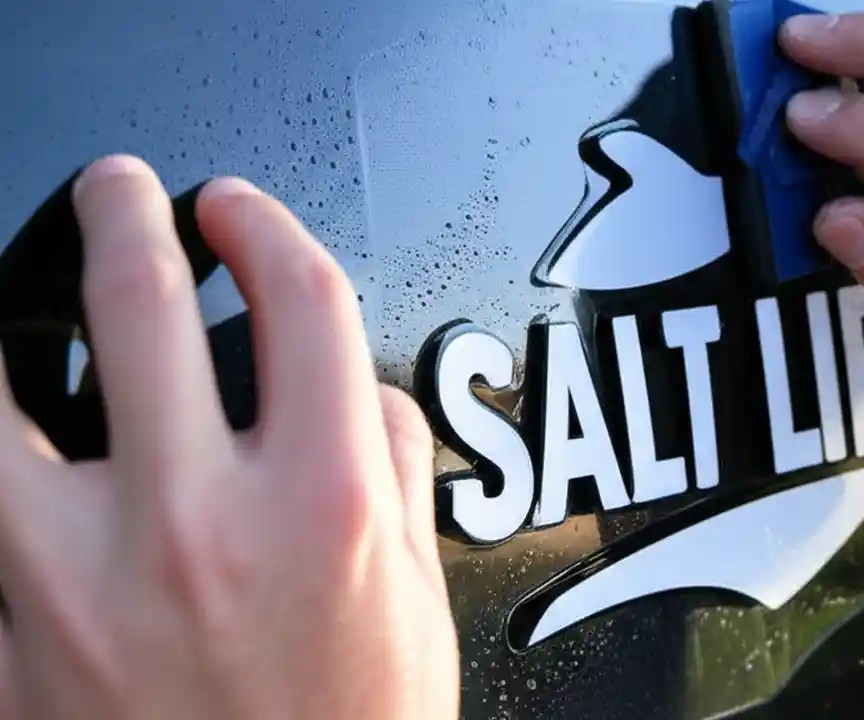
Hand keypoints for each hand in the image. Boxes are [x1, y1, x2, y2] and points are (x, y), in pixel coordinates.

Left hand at [0, 156, 457, 717]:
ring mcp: (80, 589)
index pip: (299, 301)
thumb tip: (353, 390)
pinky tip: (5, 442)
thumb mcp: (417, 599)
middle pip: (138, 303)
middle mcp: (197, 530)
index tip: (243, 216)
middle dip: (129, 215)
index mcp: (322, 508)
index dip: (268, 229)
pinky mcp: (9, 649)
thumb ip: (386, 468)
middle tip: (126, 195)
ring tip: (12, 300)